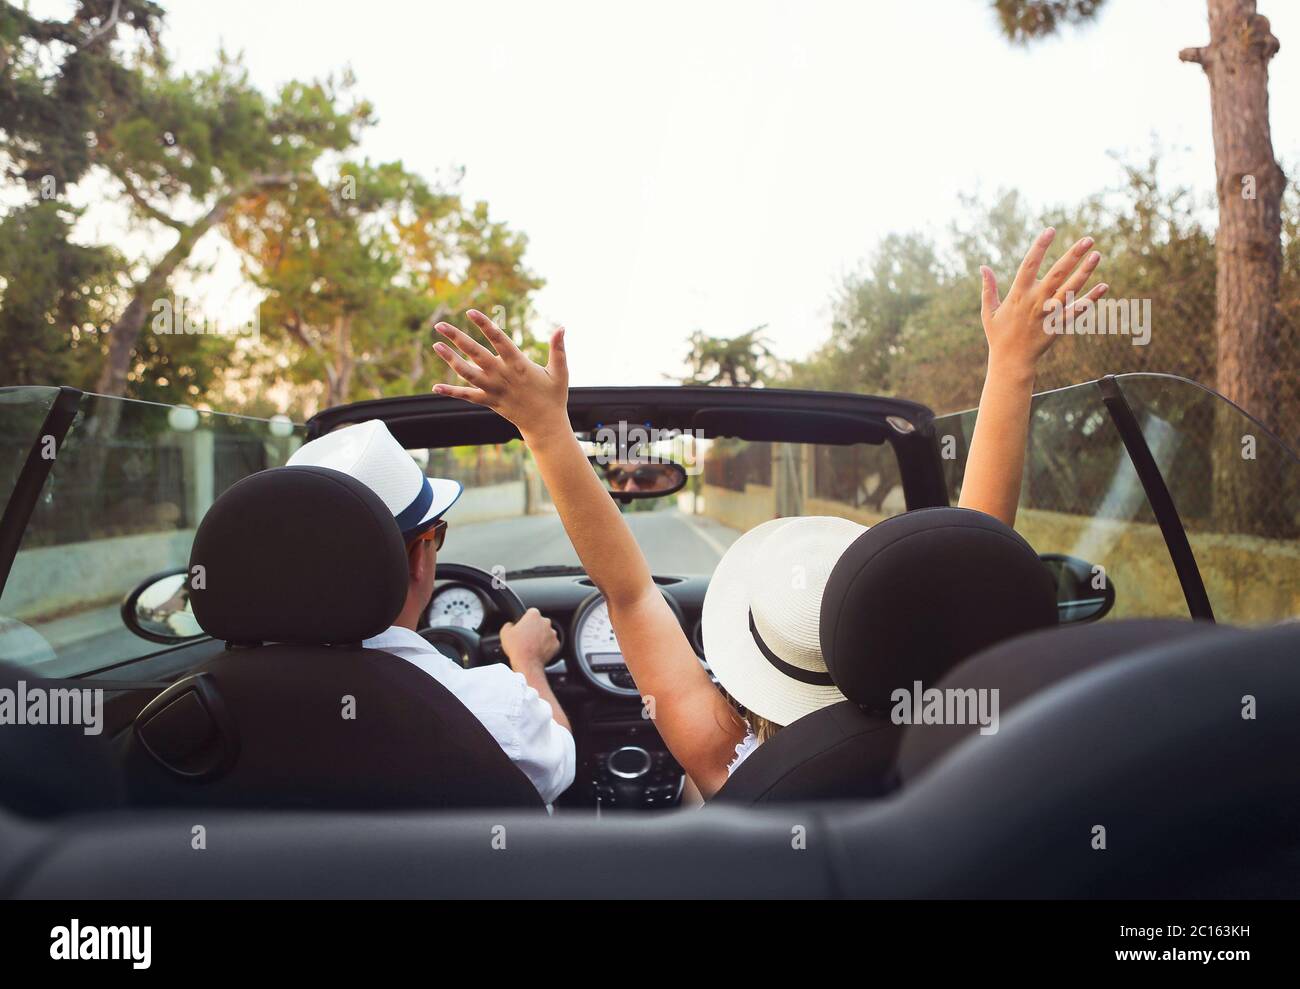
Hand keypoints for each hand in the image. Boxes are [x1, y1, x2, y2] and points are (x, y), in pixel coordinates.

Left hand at [432, 310, 568, 442]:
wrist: (545, 425)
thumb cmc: (553, 396)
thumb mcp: (560, 372)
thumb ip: (558, 349)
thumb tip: (562, 327)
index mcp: (519, 365)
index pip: (499, 340)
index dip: (484, 325)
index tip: (470, 312)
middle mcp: (502, 375)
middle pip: (476, 353)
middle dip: (457, 338)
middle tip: (440, 325)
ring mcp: (494, 389)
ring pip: (467, 372)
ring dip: (450, 359)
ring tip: (436, 345)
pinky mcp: (489, 401)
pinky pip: (467, 396)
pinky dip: (451, 391)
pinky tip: (435, 387)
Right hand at [499, 607, 559, 673]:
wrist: (527, 663)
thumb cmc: (517, 647)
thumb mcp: (505, 632)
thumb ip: (509, 624)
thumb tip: (510, 625)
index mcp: (534, 615)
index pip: (530, 612)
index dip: (525, 620)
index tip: (522, 627)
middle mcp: (546, 622)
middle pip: (539, 622)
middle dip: (534, 628)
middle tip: (526, 637)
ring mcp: (552, 633)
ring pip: (546, 632)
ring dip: (540, 637)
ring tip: (531, 645)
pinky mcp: (556, 644)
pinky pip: (550, 643)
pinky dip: (545, 646)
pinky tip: (537, 651)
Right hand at [980, 227, 1107, 379]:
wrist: (1011, 362)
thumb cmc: (998, 336)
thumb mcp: (989, 312)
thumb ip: (989, 288)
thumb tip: (983, 267)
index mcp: (1018, 295)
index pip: (1029, 264)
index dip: (1040, 246)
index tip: (1050, 230)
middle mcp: (1036, 301)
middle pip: (1057, 273)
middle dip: (1072, 255)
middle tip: (1087, 239)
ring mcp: (1049, 314)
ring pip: (1070, 289)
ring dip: (1085, 271)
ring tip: (1097, 255)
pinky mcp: (1059, 326)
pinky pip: (1077, 310)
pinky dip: (1091, 299)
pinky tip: (1104, 286)